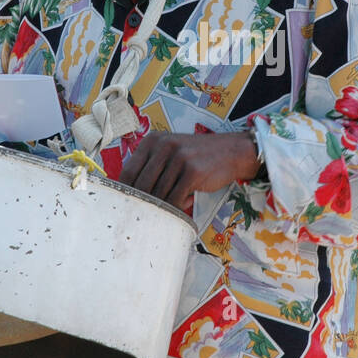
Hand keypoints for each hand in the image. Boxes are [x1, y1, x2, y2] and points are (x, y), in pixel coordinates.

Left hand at [119, 131, 260, 208]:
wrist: (231, 151)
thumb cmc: (197, 156)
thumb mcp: (171, 151)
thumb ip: (152, 166)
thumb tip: (131, 195)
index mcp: (153, 140)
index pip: (128, 171)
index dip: (126, 191)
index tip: (127, 205)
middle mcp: (163, 146)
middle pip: (141, 185)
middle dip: (143, 203)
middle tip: (145, 216)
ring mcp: (178, 158)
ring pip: (159, 194)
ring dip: (162, 207)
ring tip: (167, 212)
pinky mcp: (192, 171)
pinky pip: (175, 198)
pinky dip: (176, 208)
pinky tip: (184, 206)